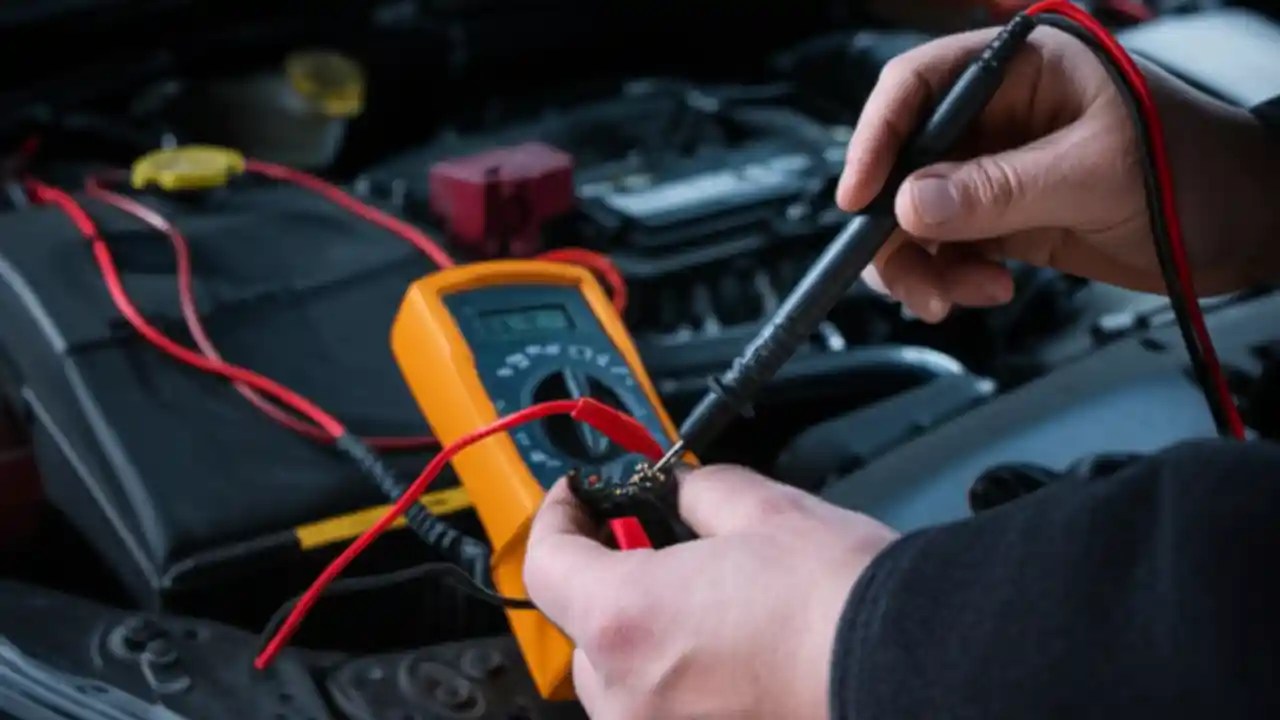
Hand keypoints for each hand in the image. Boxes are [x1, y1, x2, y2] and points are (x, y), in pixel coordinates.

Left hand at [523, 465, 897, 718]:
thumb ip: (700, 491)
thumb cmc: (841, 605)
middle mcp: (628, 696)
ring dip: (649, 643)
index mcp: (625, 620)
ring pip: (625, 682)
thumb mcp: (763, 511)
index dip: (557, 520)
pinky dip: (684, 687)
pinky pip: (667, 714)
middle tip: (658, 551)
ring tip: (713, 612)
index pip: (545, 564)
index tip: (578, 503)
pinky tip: (735, 660)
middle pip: (585, 630)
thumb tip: (687, 490)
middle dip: (614, 586)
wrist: (912, 671)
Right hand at [837, 25, 1279, 322]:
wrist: (1245, 228)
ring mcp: (997, 171)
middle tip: (903, 271)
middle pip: (904, 163)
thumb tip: (914, 203)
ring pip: (917, 216)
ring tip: (952, 297)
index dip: (876, 139)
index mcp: (1019, 71)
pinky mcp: (1004, 219)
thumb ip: (1001, 189)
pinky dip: (950, 278)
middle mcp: (997, 118)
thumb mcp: (1095, 175)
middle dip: (895, 224)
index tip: (857, 198)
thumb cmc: (1196, 171)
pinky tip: (986, 291)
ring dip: (920, 264)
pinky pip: (947, 248)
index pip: (918, 88)